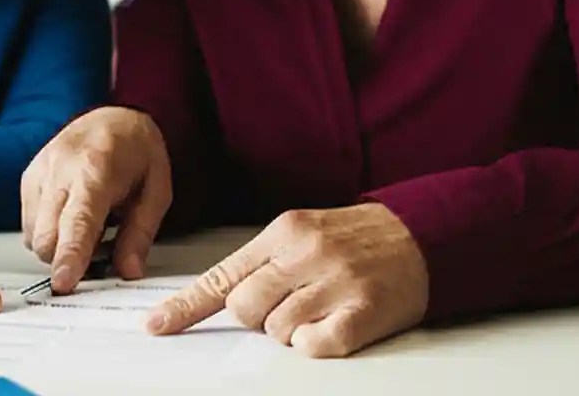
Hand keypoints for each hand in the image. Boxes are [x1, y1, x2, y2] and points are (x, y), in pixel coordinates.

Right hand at [20, 107, 171, 293]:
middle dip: (68, 258)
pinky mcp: (28, 179)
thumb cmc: (136, 150)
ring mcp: (40, 172)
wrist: (112, 117)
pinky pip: (29, 225)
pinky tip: (71, 218)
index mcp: (96, 169)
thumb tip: (127, 271)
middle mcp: (59, 169)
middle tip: (101, 247)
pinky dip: (49, 233)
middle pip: (48, 236)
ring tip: (90, 225)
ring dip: (59, 246)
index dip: (69, 255)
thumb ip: (140, 233)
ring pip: (34, 235)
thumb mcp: (157, 191)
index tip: (64, 282)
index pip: (78, 221)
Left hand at [146, 204, 427, 357]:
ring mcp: (334, 281)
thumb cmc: (357, 240)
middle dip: (257, 318)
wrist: (422, 235)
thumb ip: (265, 262)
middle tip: (290, 305)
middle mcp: (305, 253)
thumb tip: (226, 300)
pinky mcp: (362, 312)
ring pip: (276, 331)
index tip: (156, 326)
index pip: (222, 275)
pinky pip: (314, 346)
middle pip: (243, 308)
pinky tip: (335, 324)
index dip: (185, 306)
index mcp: (283, 231)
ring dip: (292, 331)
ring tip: (321, 308)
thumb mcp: (303, 233)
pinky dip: (317, 344)